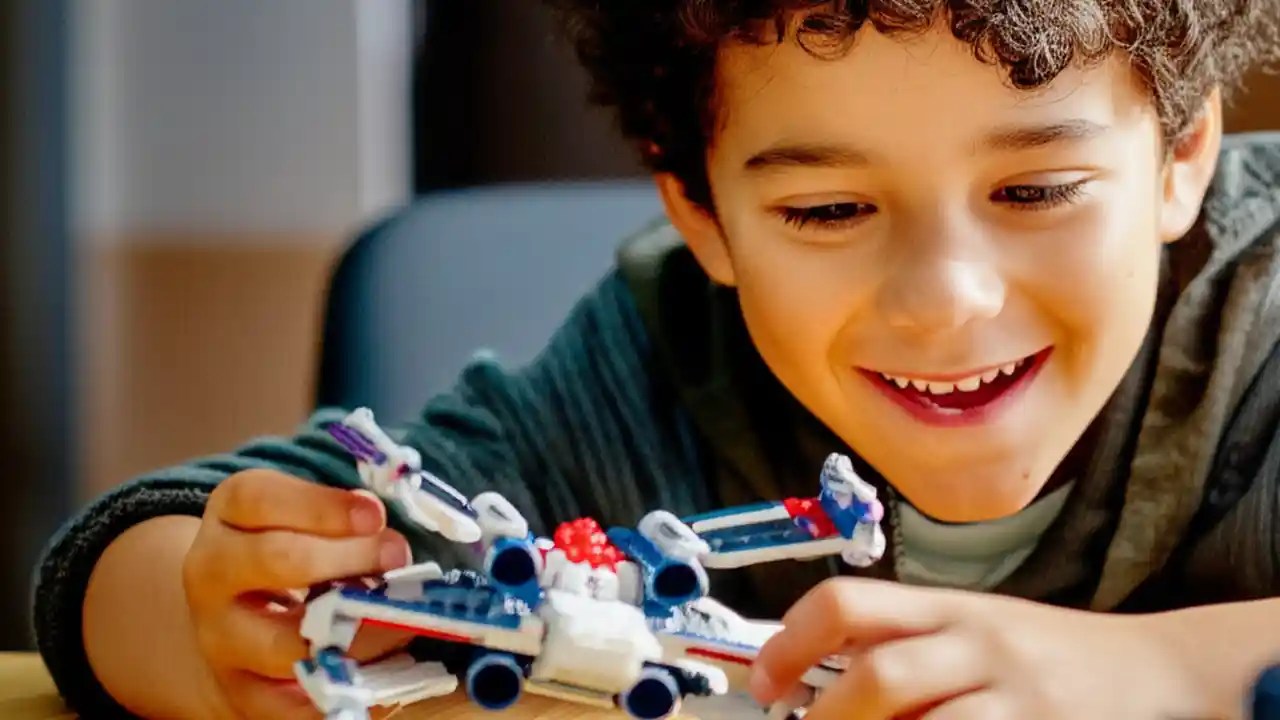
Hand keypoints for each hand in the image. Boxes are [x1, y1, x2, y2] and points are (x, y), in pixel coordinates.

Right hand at [184, 469, 414, 718]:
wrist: (232, 617)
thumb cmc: (288, 547)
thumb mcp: (301, 513)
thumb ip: (341, 515)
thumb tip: (390, 537)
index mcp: (228, 515)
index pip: (259, 499)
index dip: (321, 506)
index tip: (375, 514)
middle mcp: (212, 574)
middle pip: (276, 559)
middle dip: (349, 557)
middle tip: (398, 554)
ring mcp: (222, 639)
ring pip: (288, 644)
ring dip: (358, 633)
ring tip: (401, 620)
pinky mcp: (242, 694)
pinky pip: (296, 706)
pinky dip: (346, 691)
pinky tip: (386, 673)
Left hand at [750, 578, 1212, 719]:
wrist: (1152, 669)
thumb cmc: (1044, 655)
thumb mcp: (972, 630)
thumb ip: (906, 649)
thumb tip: (817, 690)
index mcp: (947, 607)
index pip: (850, 603)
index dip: (791, 642)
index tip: (764, 682)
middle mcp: (977, 641)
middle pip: (882, 672)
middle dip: (830, 717)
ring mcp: (1016, 694)